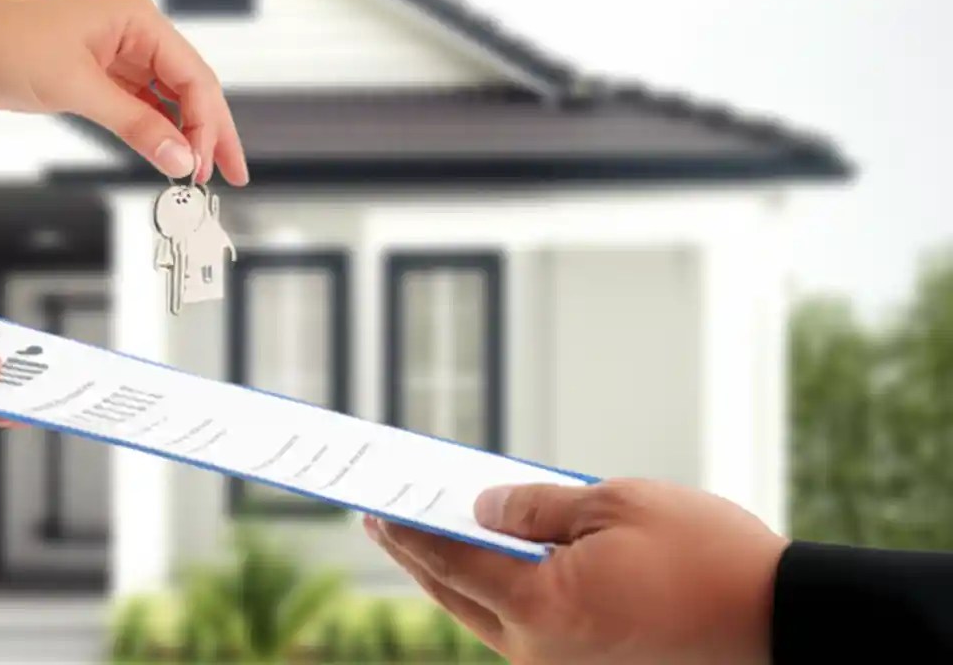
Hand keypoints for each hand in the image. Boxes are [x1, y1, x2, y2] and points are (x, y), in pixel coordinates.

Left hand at [0, 0, 246, 185]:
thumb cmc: (9, 45)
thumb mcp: (78, 89)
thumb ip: (135, 124)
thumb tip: (179, 158)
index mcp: (138, 20)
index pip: (193, 76)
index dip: (207, 124)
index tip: (207, 164)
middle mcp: (138, 34)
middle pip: (193, 88)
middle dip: (212, 133)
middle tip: (230, 175)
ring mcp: (124, 55)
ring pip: (172, 101)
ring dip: (186, 137)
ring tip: (200, 175)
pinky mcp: (106, 76)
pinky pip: (146, 107)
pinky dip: (159, 133)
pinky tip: (170, 157)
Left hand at [365, 479, 788, 664]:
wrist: (784, 622)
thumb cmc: (707, 556)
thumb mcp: (616, 503)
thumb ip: (536, 506)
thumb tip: (482, 507)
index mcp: (541, 606)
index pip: (450, 561)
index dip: (406, 530)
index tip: (370, 506)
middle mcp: (540, 651)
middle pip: (456, 596)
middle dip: (415, 554)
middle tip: (380, 520)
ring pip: (485, 617)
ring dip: (452, 577)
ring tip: (422, 538)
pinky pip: (523, 628)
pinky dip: (497, 594)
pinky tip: (490, 564)